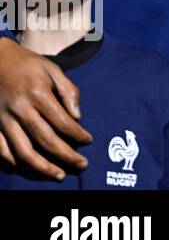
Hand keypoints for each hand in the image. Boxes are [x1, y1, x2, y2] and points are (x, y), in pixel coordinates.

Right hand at [0, 37, 91, 179]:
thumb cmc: (27, 64)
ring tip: (57, 175)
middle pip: (45, 140)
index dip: (78, 134)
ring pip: (22, 152)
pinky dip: (14, 163)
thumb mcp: (52, 69)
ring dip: (42, 167)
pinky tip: (28, 169)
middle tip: (81, 165)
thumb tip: (78, 116)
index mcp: (37, 93)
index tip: (89, 140)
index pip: (62, 122)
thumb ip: (68, 91)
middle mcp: (19, 109)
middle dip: (66, 155)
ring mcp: (2, 120)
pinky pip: (1, 151)